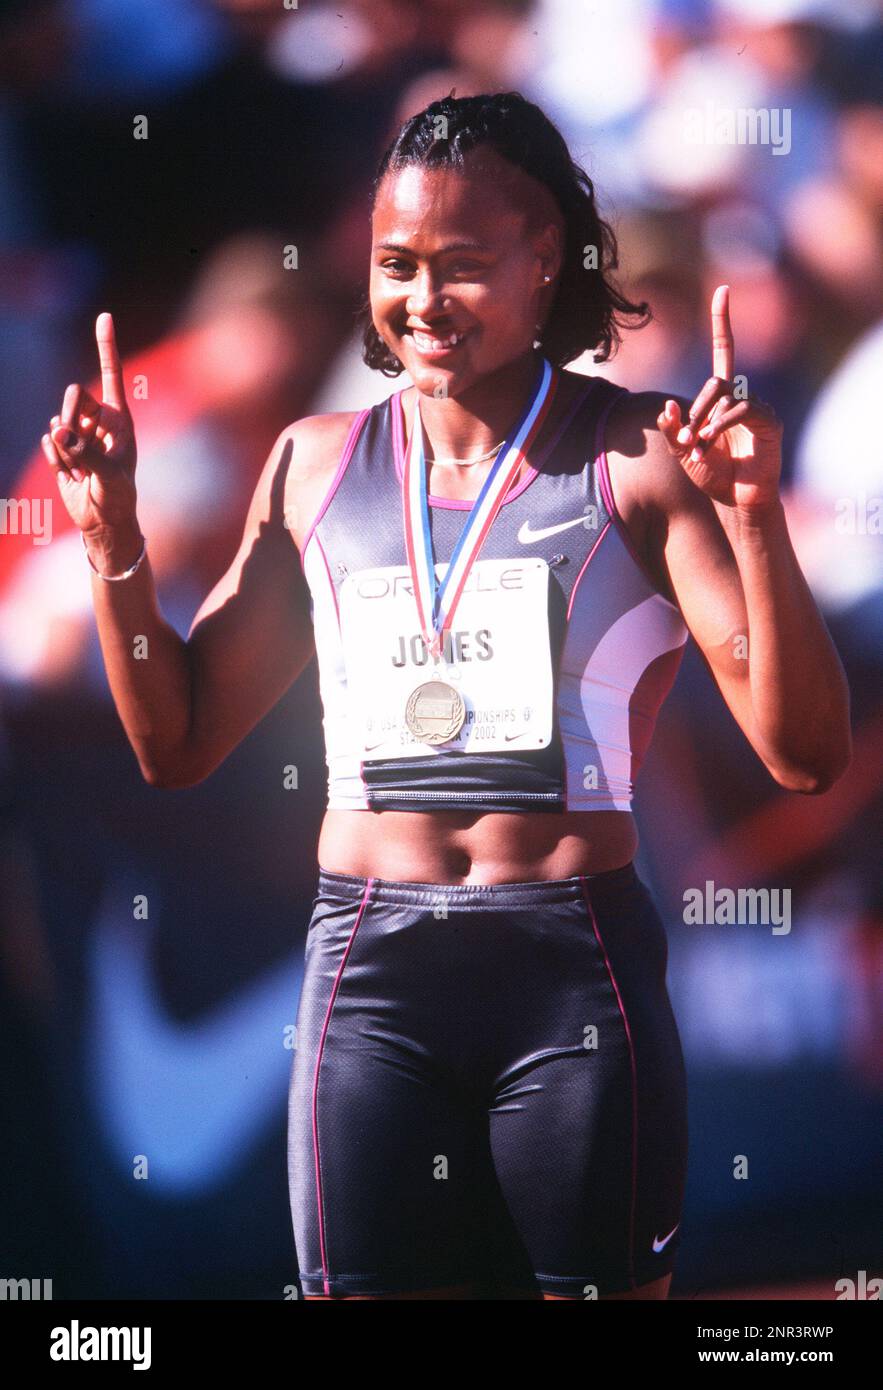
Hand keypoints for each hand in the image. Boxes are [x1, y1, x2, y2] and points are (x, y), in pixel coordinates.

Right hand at [41, 312, 138, 534]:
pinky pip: (49, 442)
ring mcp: (79, 432)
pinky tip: (71, 474)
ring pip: (58, 421)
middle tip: (80, 447)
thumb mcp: (112, 477)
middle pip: (74, 396)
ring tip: (83, 470)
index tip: (104, 316)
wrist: (104, 520)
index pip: (112, 374)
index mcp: (120, 419)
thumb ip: (87, 453)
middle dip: (72, 419)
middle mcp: (99, 420)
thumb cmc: (119, 496)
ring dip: (65, 449)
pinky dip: (56, 459)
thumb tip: (58, 432)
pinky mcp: (62, 447)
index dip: (106, 345)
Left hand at [656, 285, 782, 509]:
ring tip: (701, 447)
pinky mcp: (768, 421)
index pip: (723, 349)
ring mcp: (756, 407)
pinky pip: (742, 411)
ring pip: (726, 399)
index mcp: (721, 396)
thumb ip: (673, 430)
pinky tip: (712, 440)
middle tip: (688, 440)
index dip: (722, 321)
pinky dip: (723, 424)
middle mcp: (741, 395)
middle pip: (714, 384)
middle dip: (696, 411)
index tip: (722, 289)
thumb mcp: (683, 452)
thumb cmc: (713, 473)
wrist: (737, 498)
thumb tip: (667, 407)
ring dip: (707, 423)